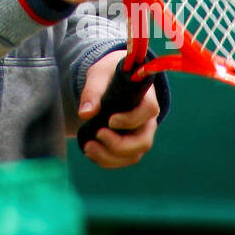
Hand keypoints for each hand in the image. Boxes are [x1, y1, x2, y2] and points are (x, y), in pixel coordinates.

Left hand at [77, 49, 159, 167]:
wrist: (111, 79)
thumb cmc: (108, 74)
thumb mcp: (99, 75)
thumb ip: (93, 91)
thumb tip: (85, 114)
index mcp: (146, 98)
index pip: (149, 111)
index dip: (131, 119)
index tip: (110, 120)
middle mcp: (146, 120)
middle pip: (144, 141)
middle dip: (119, 145)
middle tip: (98, 134)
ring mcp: (139, 135)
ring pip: (133, 155)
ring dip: (110, 157)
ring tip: (88, 147)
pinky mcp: (128, 144)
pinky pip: (122, 159)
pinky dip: (106, 160)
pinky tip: (90, 151)